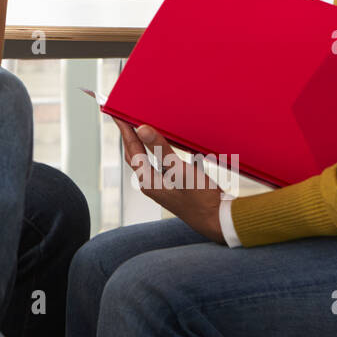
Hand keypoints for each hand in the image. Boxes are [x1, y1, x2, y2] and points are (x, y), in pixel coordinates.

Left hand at [114, 118, 225, 243]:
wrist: (218, 221)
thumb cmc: (200, 200)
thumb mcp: (180, 171)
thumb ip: (161, 149)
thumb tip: (141, 129)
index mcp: (148, 181)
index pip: (132, 150)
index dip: (125, 131)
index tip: (118, 115)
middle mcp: (151, 184)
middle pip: (134, 156)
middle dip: (129, 137)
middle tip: (124, 119)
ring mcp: (162, 186)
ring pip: (147, 159)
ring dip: (142, 143)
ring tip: (139, 128)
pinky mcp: (174, 186)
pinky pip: (161, 163)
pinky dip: (158, 151)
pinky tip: (165, 145)